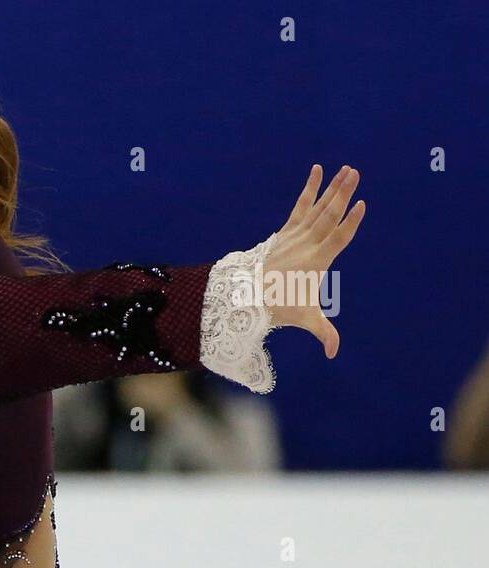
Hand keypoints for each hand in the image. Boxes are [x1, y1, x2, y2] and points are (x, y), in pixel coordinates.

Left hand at [262, 164, 365, 357]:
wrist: (247, 294)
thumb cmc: (279, 307)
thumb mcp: (303, 318)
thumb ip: (323, 333)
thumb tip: (333, 354)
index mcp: (316, 261)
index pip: (338, 238)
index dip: (351, 222)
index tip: (362, 204)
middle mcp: (306, 244)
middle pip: (329, 215)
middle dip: (343, 194)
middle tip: (357, 173)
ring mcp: (295, 235)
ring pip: (318, 207)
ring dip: (333, 187)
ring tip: (347, 169)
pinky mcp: (286, 231)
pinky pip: (300, 206)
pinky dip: (309, 189)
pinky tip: (317, 171)